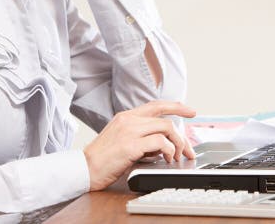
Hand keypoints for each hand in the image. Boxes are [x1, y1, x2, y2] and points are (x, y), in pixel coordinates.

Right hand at [82, 101, 196, 190]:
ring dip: (177, 144)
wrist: (84, 169)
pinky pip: (160, 142)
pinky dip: (169, 150)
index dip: (176, 106)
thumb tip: (162, 143)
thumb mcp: (121, 139)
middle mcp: (129, 120)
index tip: (190, 110)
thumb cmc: (102, 158)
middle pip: (165, 118)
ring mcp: (129, 131)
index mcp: (126, 116)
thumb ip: (140, 136)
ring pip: (166, 128)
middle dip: (182, 134)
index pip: (156, 105)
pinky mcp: (131, 145)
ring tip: (177, 157)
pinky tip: (168, 159)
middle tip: (189, 148)